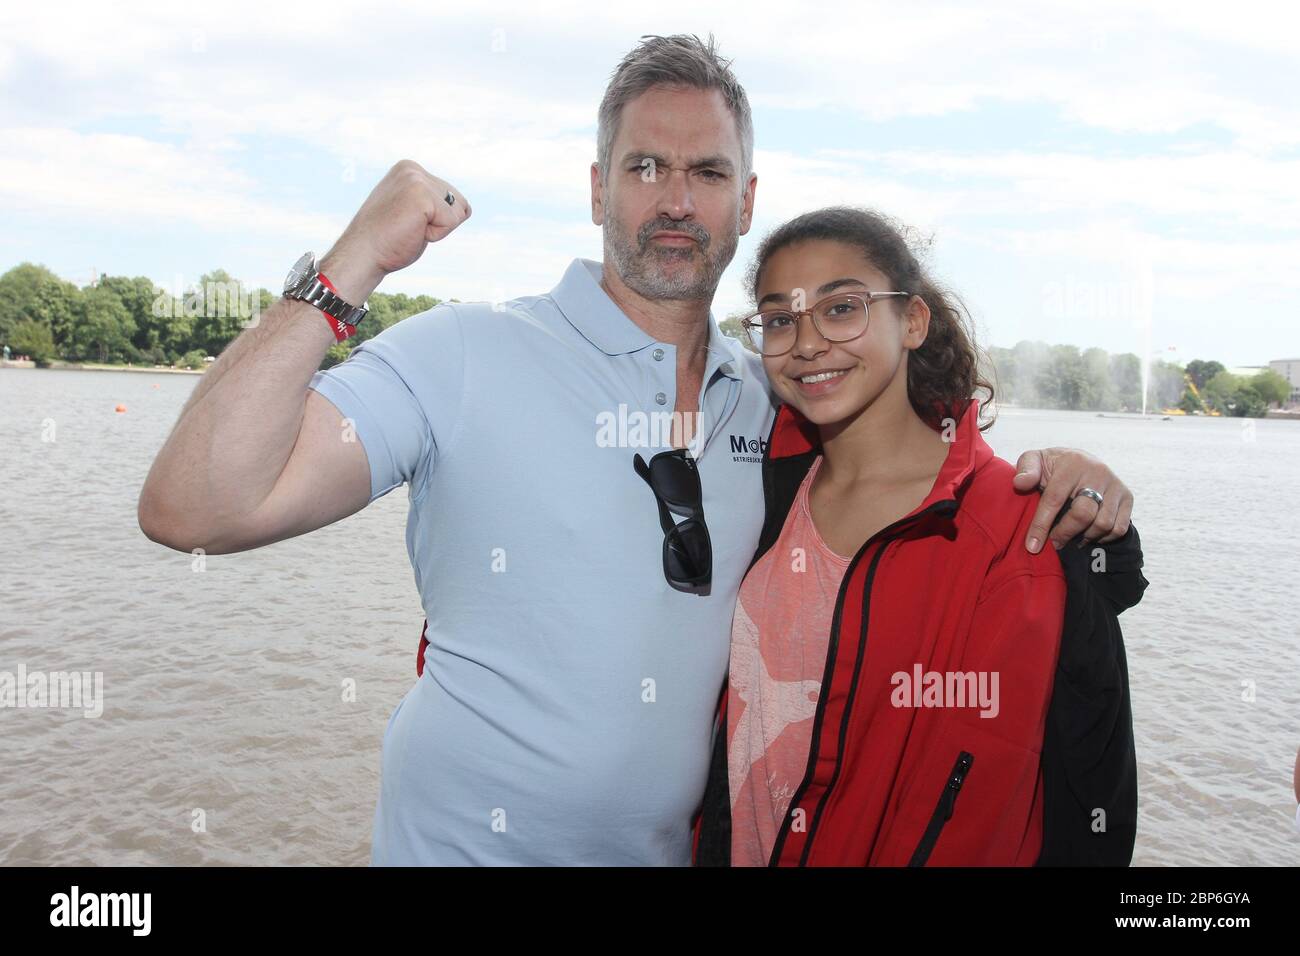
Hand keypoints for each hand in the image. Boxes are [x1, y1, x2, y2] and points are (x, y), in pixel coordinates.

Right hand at [321, 160, 472, 300]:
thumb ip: (432, 201)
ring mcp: (416, 179)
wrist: (362, 255)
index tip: (407, 222)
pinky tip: (412, 232)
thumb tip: (465, 207)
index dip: (436, 219)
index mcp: (409, 169)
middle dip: (440, 223)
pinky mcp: (421, 195)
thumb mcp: (412, 212)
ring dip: (438, 229)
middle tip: (409, 228)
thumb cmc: (388, 241)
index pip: (452, 197)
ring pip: (458, 212)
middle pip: (459, 202)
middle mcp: (412, 168)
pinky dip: (436, 235)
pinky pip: (451, 222)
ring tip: (410, 229)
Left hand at [1013, 447, 1132, 552]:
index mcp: (1071, 463)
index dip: (1041, 525)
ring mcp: (1115, 485)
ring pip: (1103, 524)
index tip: (1032, 546)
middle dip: (1064, 534)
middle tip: (1053, 543)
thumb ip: (1025, 470)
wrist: (1082, 462)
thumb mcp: (1035, 461)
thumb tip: (1020, 484)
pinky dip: (1103, 538)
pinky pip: (1119, 528)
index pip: (1054, 499)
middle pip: (1083, 514)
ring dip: (1084, 537)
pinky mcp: (1127, 497)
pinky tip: (1087, 534)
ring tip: (1070, 537)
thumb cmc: (1053, 467)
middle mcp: (1097, 472)